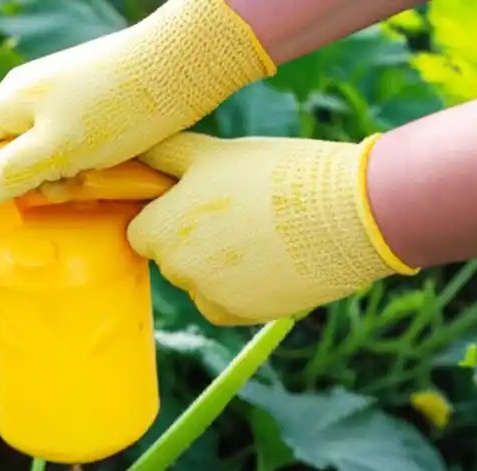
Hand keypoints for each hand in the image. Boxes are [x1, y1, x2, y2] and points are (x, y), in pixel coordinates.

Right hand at [0, 0, 273, 213]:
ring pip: (29, 150)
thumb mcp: (59, 150)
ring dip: (34, 183)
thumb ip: (8, 175)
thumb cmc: (121, 106)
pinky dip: (62, 171)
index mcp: (11, 101)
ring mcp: (59, 97)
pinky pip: (59, 145)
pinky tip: (86, 185)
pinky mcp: (89, 103)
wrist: (187, 62)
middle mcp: (27, 94)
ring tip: (56, 204)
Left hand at [130, 133, 415, 325]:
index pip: (142, 231)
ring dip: (217, 265)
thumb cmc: (276, 174)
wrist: (346, 214)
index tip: (199, 203)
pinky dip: (239, 288)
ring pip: (197, 281)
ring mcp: (204, 294)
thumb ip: (164, 157)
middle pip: (170, 257)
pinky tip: (270, 260)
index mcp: (161, 226)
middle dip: (193, 240)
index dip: (169, 215)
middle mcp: (174, 267)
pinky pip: (221, 304)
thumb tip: (129, 151)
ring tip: (262, 233)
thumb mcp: (213, 153)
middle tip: (239, 213)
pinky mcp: (235, 314)